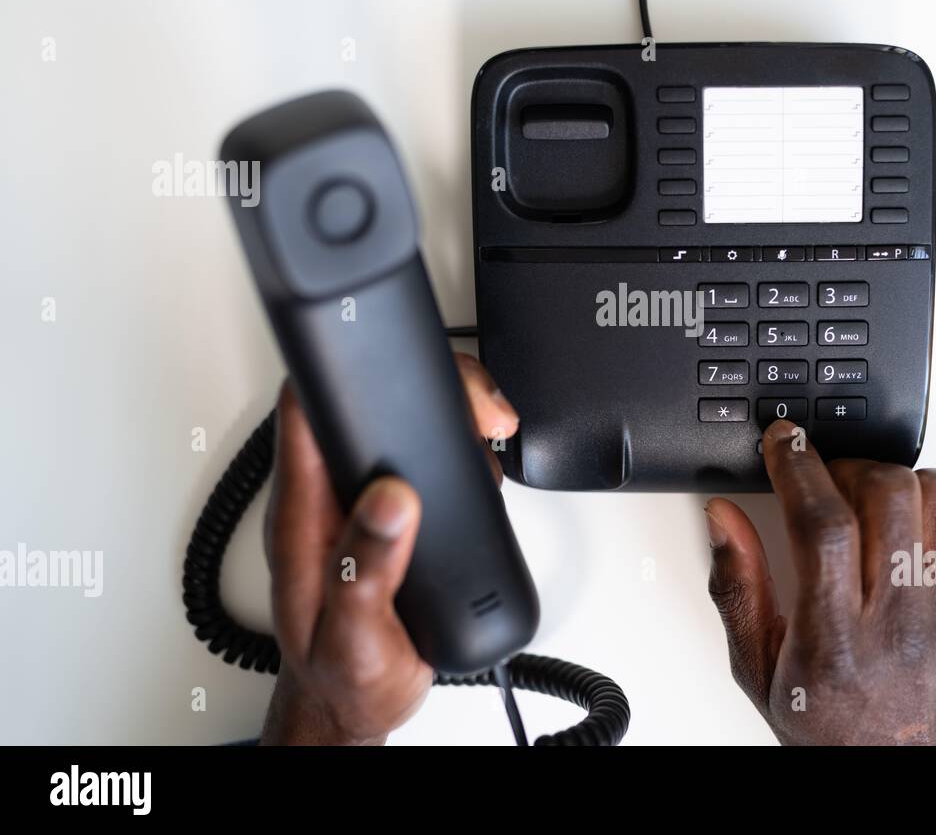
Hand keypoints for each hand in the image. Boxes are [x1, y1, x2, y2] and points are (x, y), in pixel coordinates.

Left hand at [259, 354, 518, 744]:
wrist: (357, 707)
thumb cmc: (344, 677)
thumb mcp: (354, 635)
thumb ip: (365, 570)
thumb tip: (390, 499)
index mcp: (304, 516)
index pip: (305, 414)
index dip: (343, 376)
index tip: (392, 369)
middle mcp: (328, 500)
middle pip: (364, 408)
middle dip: (427, 391)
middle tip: (481, 410)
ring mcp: (359, 505)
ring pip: (396, 429)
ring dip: (446, 417)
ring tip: (489, 424)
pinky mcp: (388, 517)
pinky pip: (418, 461)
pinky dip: (455, 449)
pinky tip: (479, 460)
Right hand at [704, 420, 935, 744]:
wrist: (905, 762)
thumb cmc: (832, 721)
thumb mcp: (758, 666)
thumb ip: (737, 587)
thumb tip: (724, 518)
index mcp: (836, 642)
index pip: (823, 527)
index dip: (798, 468)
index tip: (783, 443)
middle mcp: (902, 623)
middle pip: (885, 494)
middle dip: (843, 466)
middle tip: (822, 481)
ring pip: (933, 492)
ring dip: (889, 480)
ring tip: (863, 503)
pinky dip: (930, 500)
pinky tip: (902, 524)